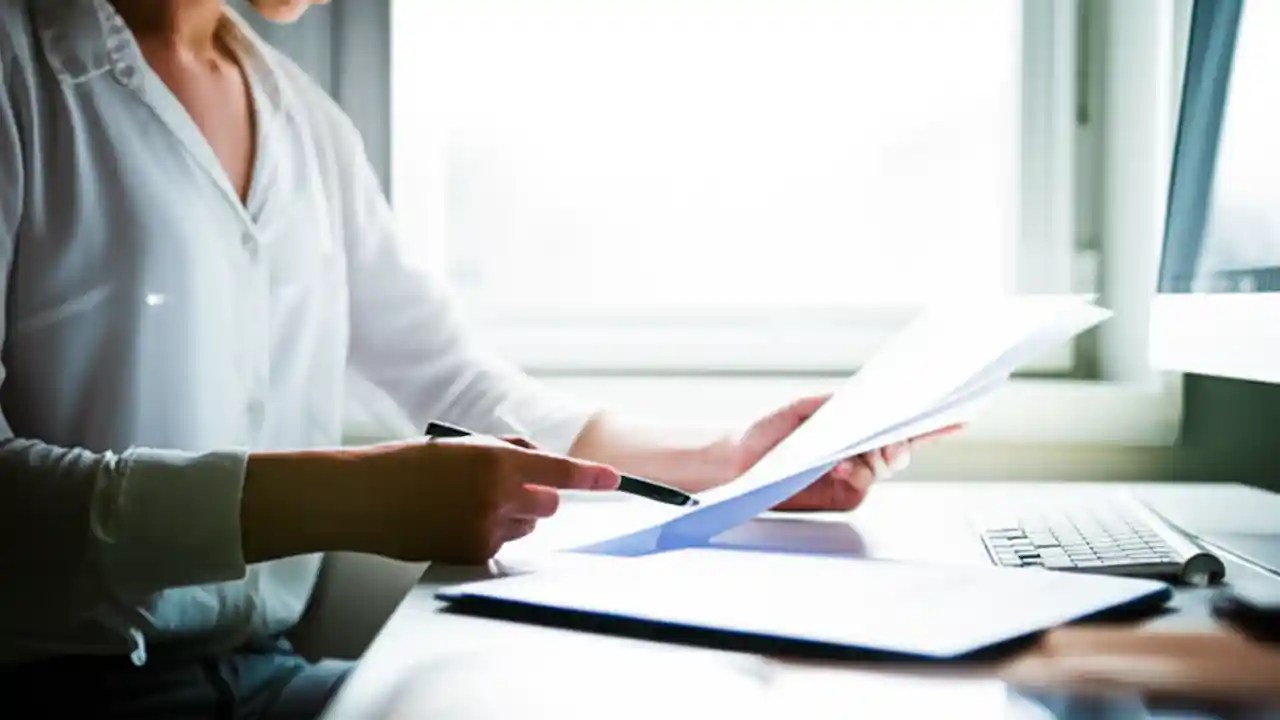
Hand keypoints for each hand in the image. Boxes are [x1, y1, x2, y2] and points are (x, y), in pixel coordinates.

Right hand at [242, 438, 619, 564]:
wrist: (365, 497)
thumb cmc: (410, 465)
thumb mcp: (462, 446)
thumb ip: (508, 454)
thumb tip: (543, 465)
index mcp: (496, 461)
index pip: (559, 470)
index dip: (591, 477)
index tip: (616, 480)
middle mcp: (498, 496)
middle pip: (549, 505)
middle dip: (538, 497)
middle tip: (505, 490)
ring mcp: (486, 529)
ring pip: (526, 526)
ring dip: (512, 517)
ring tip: (466, 505)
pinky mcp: (473, 553)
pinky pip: (501, 545)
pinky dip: (488, 535)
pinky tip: (453, 523)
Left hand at [730, 395, 958, 511]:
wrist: (736, 465)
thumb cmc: (764, 432)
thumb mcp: (801, 408)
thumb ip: (835, 404)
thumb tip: (865, 404)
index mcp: (853, 425)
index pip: (897, 422)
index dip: (930, 422)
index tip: (958, 417)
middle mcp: (858, 450)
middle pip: (900, 447)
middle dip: (900, 443)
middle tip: (889, 443)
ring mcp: (853, 475)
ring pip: (884, 469)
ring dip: (874, 460)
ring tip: (849, 456)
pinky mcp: (843, 498)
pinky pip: (863, 488)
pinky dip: (856, 477)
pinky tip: (838, 469)